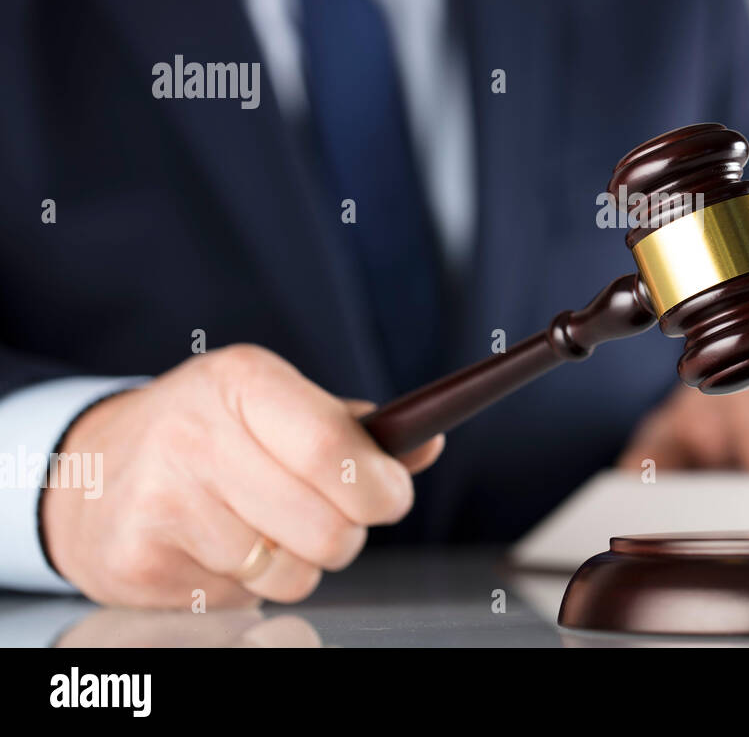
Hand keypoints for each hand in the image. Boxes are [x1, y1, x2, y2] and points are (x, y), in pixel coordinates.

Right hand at [41, 344, 442, 607]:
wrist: (89, 472)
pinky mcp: (139, 562)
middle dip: (347, 536)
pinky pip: (243, 598)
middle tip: (332, 521)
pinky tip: (215, 548)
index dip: (380, 486)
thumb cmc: (209, 434)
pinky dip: (247, 584)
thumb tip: (429, 442)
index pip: (333, 448)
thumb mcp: (276, 405)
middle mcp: (195, 436)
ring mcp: (162, 501)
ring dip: (296, 563)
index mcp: (242, 381)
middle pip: (325, 525)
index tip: (392, 498)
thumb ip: (353, 429)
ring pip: (290, 572)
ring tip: (262, 529)